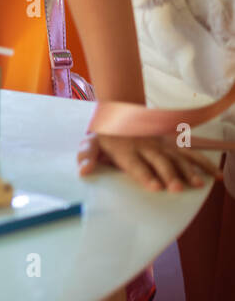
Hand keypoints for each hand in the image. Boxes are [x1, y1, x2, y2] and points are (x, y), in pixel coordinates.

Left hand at [77, 132, 221, 191]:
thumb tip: (84, 171)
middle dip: (169, 175)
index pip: (136, 165)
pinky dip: (204, 163)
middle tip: (177, 189)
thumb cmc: (105, 135)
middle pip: (160, 162)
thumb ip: (87, 156)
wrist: (120, 112)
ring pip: (178, 158)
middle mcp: (147, 148)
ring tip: (198, 185)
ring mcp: (162, 145)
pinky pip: (191, 153)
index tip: (156, 187)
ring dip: (188, 171)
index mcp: (126, 150)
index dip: (146, 175)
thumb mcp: (91, 143)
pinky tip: (216, 175)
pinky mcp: (173, 144)